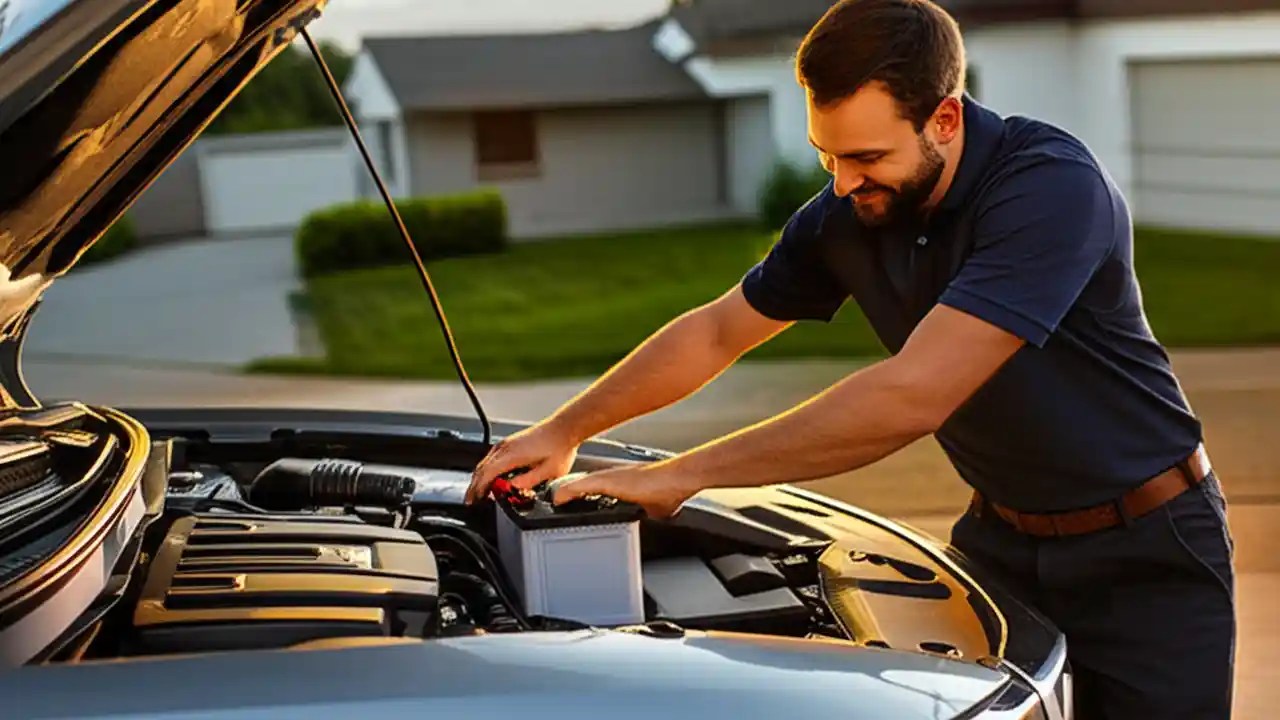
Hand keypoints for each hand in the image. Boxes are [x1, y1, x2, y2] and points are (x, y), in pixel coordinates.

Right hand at [466, 420, 579, 504]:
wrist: (564, 428)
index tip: (475, 501)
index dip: (479, 489)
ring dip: (479, 478)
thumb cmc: (559, 447)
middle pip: (481, 469)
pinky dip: (485, 470)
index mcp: (512, 455)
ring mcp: (506, 444)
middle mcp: (505, 447)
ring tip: (477, 493)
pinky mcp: (510, 443)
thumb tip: (512, 488)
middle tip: (471, 501)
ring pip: (484, 463)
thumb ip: (529, 482)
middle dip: (474, 486)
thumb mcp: (549, 471)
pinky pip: (491, 458)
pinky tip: (489, 478)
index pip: (487, 474)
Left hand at [548, 464, 698, 518]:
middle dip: (566, 496)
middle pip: (581, 487)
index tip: (568, 508)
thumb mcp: (655, 510)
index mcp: (620, 486)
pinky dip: (568, 492)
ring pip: (577, 485)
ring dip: (563, 493)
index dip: (579, 499)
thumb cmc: (671, 490)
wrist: (678, 479)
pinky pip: (582, 486)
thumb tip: (650, 522)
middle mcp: (611, 479)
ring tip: (550, 503)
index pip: (593, 493)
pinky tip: (557, 499)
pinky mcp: (609, 480)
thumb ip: (646, 513)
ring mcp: (608, 478)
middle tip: (552, 506)